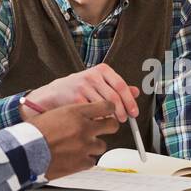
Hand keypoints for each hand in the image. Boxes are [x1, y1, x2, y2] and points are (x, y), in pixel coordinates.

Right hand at [25, 64, 139, 122]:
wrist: (54, 93)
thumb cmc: (79, 88)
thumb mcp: (99, 82)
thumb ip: (117, 87)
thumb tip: (136, 92)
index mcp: (102, 70)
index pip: (121, 85)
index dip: (130, 101)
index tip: (134, 112)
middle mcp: (92, 76)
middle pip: (113, 97)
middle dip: (121, 112)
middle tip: (123, 120)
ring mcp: (82, 87)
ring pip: (103, 107)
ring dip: (110, 117)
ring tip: (110, 121)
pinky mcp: (75, 99)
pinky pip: (92, 113)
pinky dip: (97, 120)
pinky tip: (97, 121)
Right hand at [26, 100, 120, 178]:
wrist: (25, 152)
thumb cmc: (33, 133)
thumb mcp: (53, 114)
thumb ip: (72, 114)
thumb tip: (81, 115)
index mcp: (76, 113)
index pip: (106, 106)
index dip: (110, 109)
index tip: (109, 112)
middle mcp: (84, 128)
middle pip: (112, 125)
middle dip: (109, 127)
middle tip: (105, 129)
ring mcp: (84, 146)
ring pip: (101, 146)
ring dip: (93, 146)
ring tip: (79, 147)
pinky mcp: (81, 162)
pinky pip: (91, 161)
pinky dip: (84, 161)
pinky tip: (74, 158)